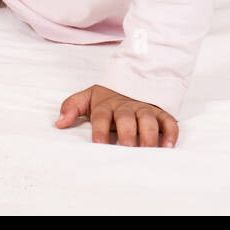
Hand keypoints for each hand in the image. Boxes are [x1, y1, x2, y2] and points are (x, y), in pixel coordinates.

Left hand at [54, 85, 177, 147]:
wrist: (132, 80)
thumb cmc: (108, 98)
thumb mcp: (88, 98)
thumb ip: (72, 107)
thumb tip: (59, 122)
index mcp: (107, 105)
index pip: (102, 116)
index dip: (100, 130)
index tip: (99, 144)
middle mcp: (127, 107)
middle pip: (127, 118)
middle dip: (127, 133)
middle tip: (127, 147)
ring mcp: (145, 109)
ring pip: (149, 120)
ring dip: (149, 135)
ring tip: (148, 150)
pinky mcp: (161, 113)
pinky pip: (169, 121)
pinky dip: (170, 133)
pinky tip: (168, 146)